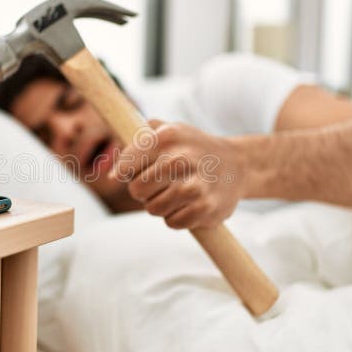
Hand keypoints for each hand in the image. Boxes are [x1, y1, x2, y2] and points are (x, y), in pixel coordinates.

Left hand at [109, 120, 247, 228]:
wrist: (237, 165)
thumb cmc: (192, 149)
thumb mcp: (169, 129)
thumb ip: (139, 136)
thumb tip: (113, 171)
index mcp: (167, 137)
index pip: (127, 164)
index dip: (121, 173)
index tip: (118, 176)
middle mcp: (181, 159)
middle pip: (137, 190)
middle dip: (142, 191)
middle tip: (156, 184)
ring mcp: (195, 185)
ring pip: (153, 208)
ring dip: (159, 205)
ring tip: (174, 193)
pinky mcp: (206, 208)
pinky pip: (172, 222)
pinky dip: (175, 217)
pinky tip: (188, 204)